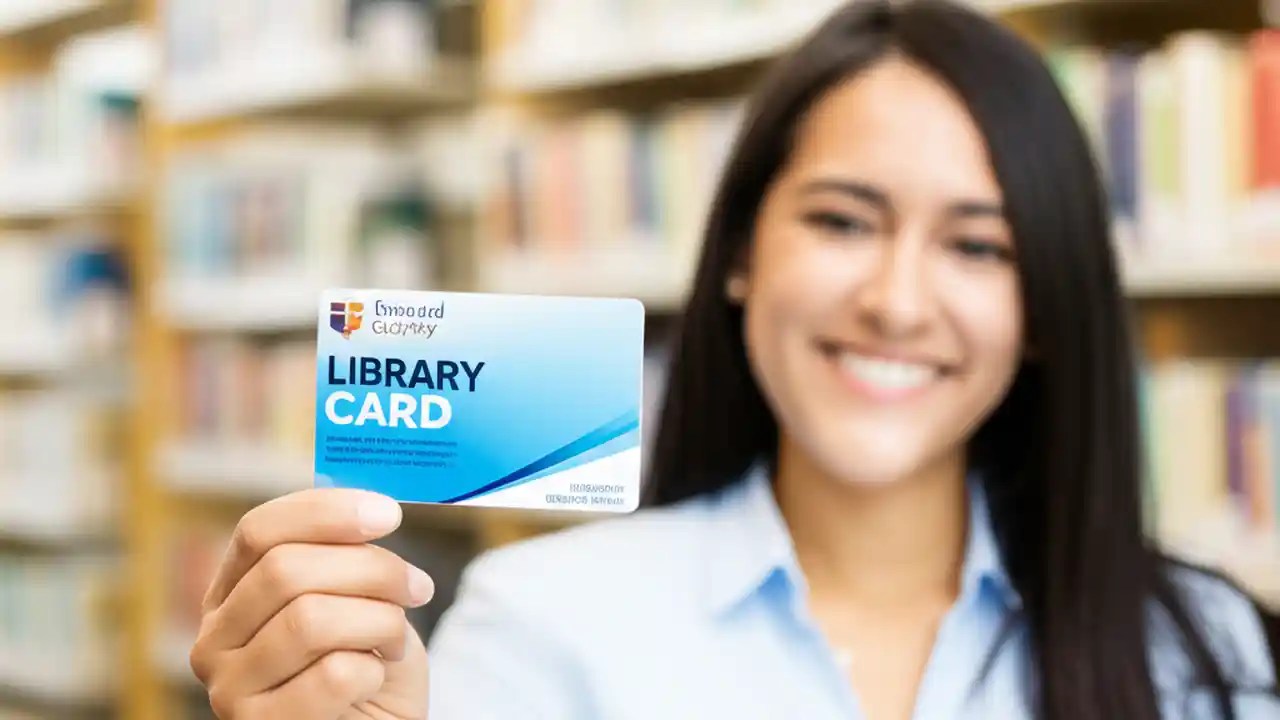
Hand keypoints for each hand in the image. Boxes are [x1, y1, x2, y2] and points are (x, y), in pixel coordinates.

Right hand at [190, 489, 433, 718]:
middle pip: (286, 570)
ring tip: (395, 639)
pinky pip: (332, 676)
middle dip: (371, 570)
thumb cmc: (367, 659)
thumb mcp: (356, 596)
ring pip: (310, 621)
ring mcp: (229, 688)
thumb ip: (348, 553)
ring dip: (379, 622)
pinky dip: (372, 669)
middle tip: (417, 586)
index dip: (325, 513)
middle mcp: (214, 639)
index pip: (258, 530)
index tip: (387, 514)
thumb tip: (375, 506)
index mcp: (230, 592)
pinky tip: (373, 677)